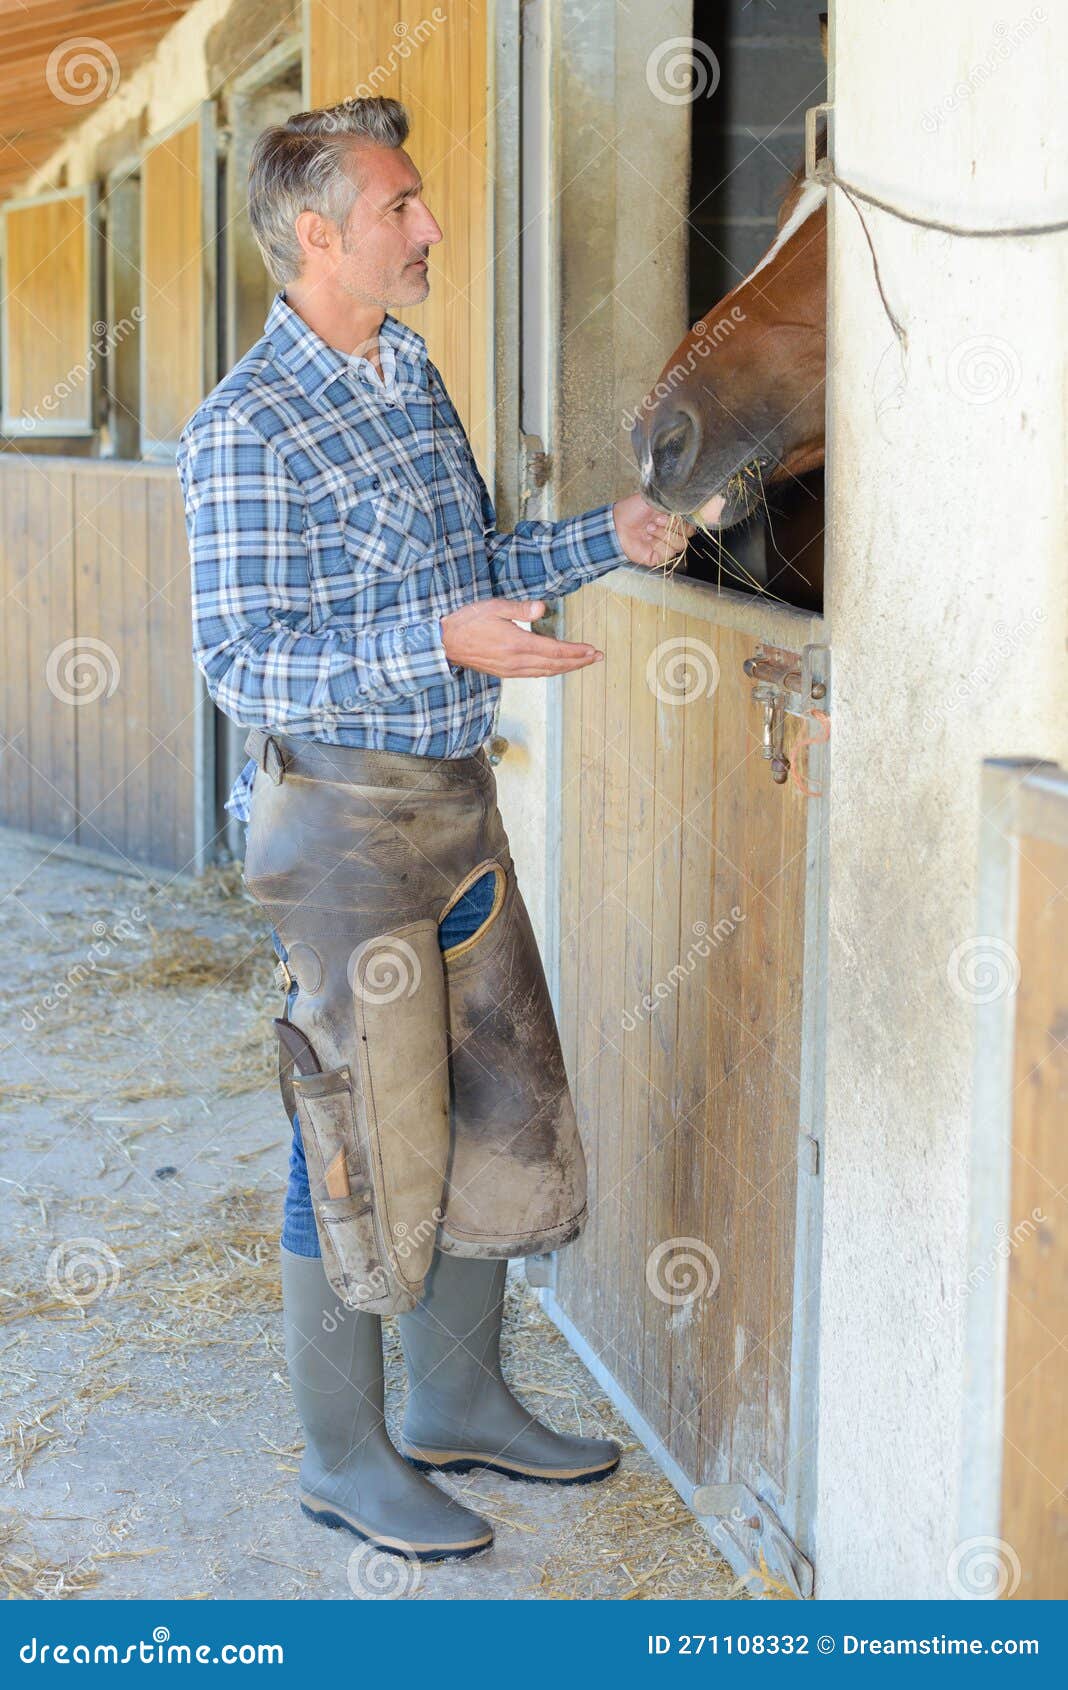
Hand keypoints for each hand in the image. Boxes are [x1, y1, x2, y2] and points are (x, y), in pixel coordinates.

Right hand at [440, 597, 603, 675]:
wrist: (445, 643)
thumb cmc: (467, 622)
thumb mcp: (493, 607)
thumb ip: (519, 609)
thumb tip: (542, 608)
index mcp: (516, 644)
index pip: (554, 650)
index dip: (576, 651)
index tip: (593, 650)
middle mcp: (516, 661)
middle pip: (555, 665)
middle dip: (579, 662)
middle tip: (597, 658)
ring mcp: (511, 670)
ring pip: (546, 672)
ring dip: (567, 668)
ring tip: (583, 663)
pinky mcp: (505, 673)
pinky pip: (535, 675)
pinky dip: (551, 671)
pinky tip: (557, 667)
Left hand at [611, 493, 694, 566]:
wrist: (617, 524)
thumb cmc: (634, 509)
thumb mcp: (656, 499)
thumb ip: (674, 501)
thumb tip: (687, 502)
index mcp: (675, 517)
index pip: (692, 521)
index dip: (686, 518)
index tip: (676, 512)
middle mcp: (673, 531)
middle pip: (689, 533)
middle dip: (673, 525)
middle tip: (656, 518)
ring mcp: (667, 544)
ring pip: (681, 543)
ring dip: (664, 534)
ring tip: (649, 527)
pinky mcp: (660, 556)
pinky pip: (670, 553)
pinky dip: (659, 544)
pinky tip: (648, 537)